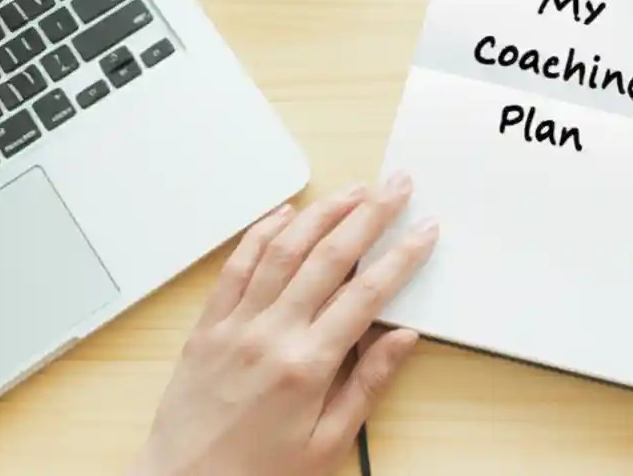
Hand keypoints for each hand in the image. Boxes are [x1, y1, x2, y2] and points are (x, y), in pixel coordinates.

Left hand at [131, 174, 437, 475]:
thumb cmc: (257, 473)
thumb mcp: (328, 444)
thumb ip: (368, 385)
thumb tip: (402, 338)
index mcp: (307, 365)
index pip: (367, 294)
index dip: (401, 256)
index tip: (424, 230)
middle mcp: (271, 334)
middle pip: (329, 257)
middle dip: (369, 214)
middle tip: (396, 186)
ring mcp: (235, 324)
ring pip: (283, 250)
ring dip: (321, 213)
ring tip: (352, 189)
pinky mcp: (208, 325)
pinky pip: (237, 266)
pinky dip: (262, 233)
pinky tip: (284, 214)